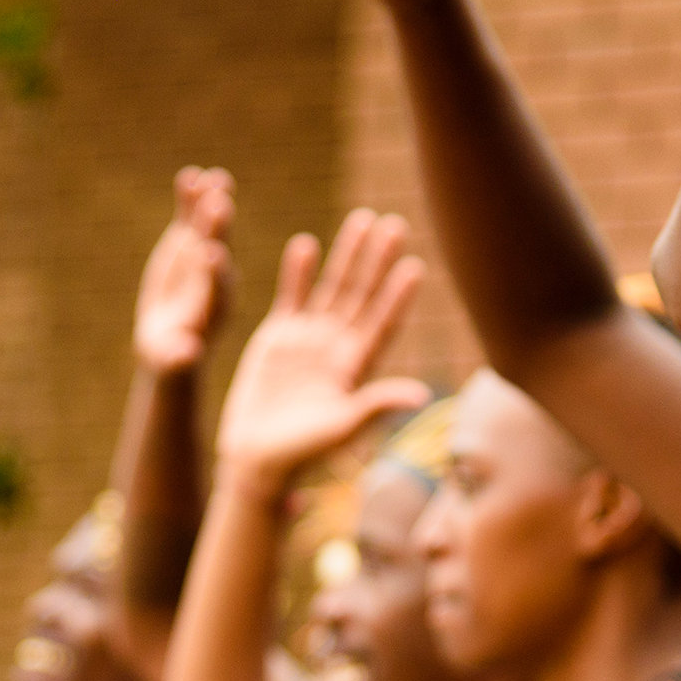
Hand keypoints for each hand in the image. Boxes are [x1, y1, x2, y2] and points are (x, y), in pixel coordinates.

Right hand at [135, 169, 235, 375]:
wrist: (171, 339)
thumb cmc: (172, 357)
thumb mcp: (174, 362)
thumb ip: (180, 356)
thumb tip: (186, 355)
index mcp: (217, 308)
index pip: (220, 288)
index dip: (217, 271)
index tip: (213, 254)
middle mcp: (216, 279)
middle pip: (219, 250)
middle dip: (219, 229)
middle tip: (221, 204)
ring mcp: (203, 256)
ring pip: (210, 228)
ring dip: (211, 204)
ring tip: (212, 180)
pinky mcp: (188, 244)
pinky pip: (191, 219)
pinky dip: (190, 199)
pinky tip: (189, 175)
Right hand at [214, 212, 430, 496]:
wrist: (258, 459)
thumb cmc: (304, 453)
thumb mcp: (342, 428)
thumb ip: (376, 405)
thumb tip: (421, 395)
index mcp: (358, 367)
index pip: (383, 323)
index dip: (397, 296)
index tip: (414, 266)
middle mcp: (338, 347)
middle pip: (362, 295)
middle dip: (377, 261)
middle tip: (394, 224)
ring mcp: (309, 339)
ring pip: (333, 288)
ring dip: (347, 255)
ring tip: (362, 221)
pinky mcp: (278, 336)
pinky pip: (292, 296)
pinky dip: (299, 272)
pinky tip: (307, 244)